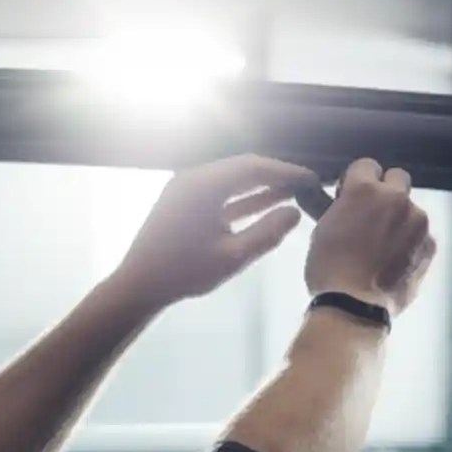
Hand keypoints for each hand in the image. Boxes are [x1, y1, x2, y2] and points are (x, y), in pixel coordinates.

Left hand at [113, 155, 318, 307]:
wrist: (138, 284)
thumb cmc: (184, 272)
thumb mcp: (233, 256)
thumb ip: (268, 232)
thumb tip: (295, 213)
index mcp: (204, 184)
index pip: (254, 167)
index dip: (286, 171)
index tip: (312, 178)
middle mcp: (193, 178)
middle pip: (242, 168)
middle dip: (275, 175)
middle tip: (306, 184)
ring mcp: (185, 188)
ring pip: (231, 179)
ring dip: (259, 186)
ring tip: (292, 192)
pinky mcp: (182, 201)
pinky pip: (218, 192)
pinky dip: (241, 197)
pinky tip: (266, 203)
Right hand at [305, 159, 436, 315]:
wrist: (353, 306)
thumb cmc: (329, 269)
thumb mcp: (323, 228)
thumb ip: (341, 207)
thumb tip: (344, 200)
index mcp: (364, 190)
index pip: (367, 165)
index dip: (357, 181)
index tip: (351, 197)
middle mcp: (396, 199)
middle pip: (397, 177)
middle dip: (386, 190)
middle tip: (371, 215)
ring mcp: (418, 222)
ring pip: (410, 208)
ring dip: (399, 219)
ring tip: (381, 247)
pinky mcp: (430, 245)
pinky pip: (420, 234)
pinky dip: (410, 242)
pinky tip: (393, 261)